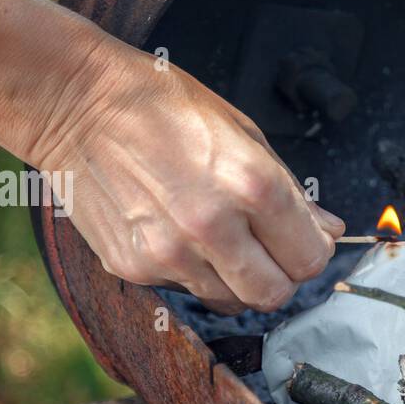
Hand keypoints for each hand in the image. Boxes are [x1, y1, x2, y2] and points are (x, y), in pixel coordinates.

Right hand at [29, 38, 343, 314]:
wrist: (76, 102)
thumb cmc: (163, 106)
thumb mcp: (243, 133)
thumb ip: (291, 192)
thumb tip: (329, 229)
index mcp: (252, 185)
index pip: (309, 259)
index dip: (311, 253)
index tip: (303, 241)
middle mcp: (213, 226)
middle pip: (274, 295)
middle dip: (280, 277)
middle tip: (268, 252)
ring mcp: (169, 252)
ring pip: (230, 301)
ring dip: (235, 279)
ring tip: (218, 238)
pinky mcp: (134, 266)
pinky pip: (184, 289)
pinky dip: (190, 271)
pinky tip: (175, 231)